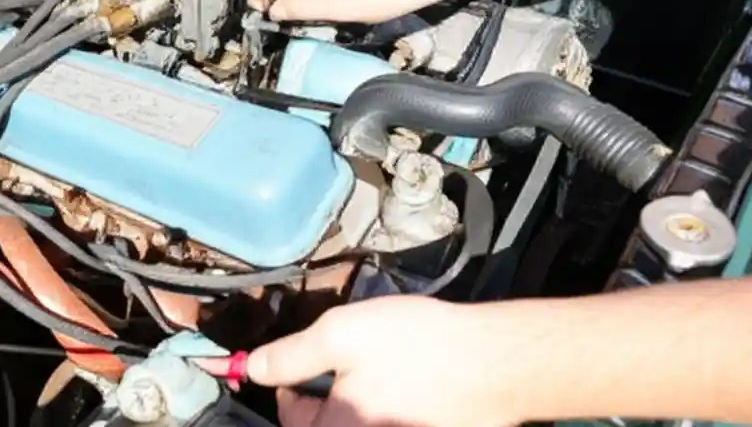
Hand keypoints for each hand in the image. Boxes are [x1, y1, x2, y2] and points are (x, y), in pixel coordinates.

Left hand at [247, 296, 521, 426]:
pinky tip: (411, 389)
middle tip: (346, 371)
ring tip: (382, 377)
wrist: (498, 362)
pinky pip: (399, 423)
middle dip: (327, 404)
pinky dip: (396, 412)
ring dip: (362, 408)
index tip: (301, 372)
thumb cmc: (417, 345)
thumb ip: (290, 357)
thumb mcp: (340, 335)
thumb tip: (253, 370)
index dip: (288, 393)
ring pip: (363, 424)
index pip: (292, 423)